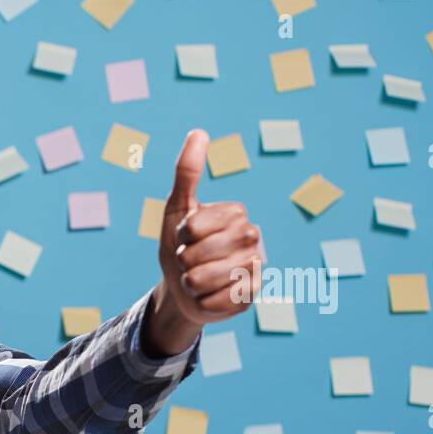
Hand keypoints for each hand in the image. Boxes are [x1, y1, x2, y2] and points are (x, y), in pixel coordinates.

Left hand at [148, 129, 264, 354]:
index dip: (180, 236)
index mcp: (236, 213)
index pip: (192, 228)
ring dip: (192, 283)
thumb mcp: (177, 208)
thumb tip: (198, 131)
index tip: (184, 236)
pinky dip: (205, 301)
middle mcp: (252, 237)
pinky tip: (210, 294)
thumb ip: (187, 172)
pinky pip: (220, 301)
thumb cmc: (180, 244)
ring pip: (208, 279)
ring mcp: (255, 266)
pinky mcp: (253, 295)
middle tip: (190, 260)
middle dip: (184, 261)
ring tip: (197, 278)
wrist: (183, 288)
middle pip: (199, 254)